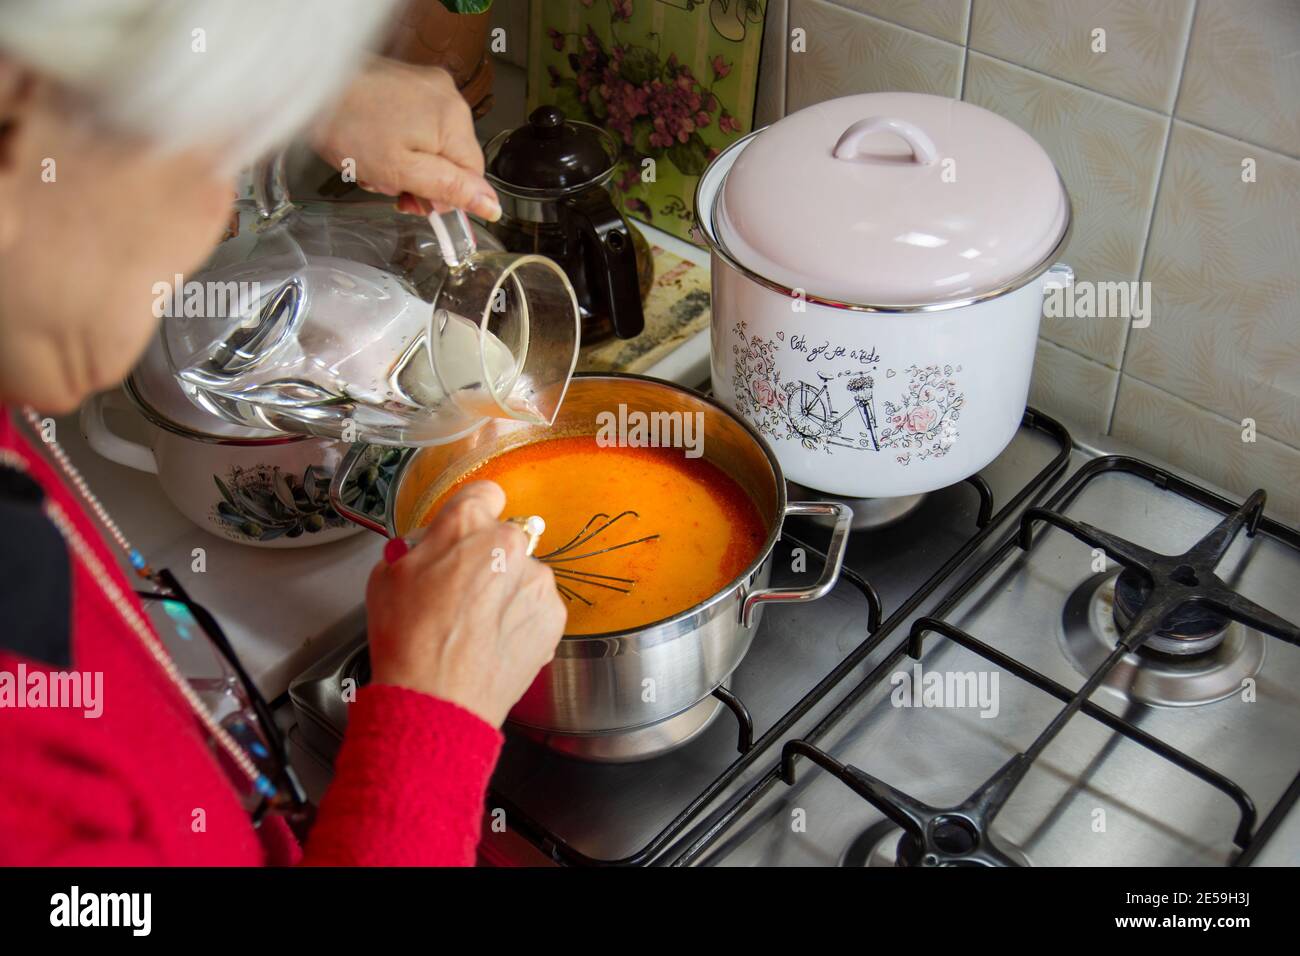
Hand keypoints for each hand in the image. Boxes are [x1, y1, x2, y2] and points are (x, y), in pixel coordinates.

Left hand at [312, 57, 500, 221]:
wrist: (311, 86)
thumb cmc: (348, 125)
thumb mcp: (403, 172)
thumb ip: (451, 189)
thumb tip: (492, 205)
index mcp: (454, 120)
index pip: (472, 176)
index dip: (445, 197)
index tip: (414, 203)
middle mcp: (449, 97)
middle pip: (452, 159)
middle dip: (422, 179)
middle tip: (389, 185)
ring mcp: (429, 86)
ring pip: (434, 145)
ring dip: (408, 163)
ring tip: (375, 163)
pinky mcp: (410, 83)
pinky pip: (419, 124)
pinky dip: (400, 141)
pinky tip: (377, 143)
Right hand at [364, 481, 566, 727]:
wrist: (438, 701)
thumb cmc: (409, 641)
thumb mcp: (387, 576)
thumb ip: (419, 546)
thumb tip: (430, 546)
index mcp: (468, 524)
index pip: (485, 492)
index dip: (471, 513)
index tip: (465, 532)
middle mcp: (512, 544)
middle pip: (505, 537)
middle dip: (487, 557)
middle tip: (460, 592)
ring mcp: (538, 581)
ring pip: (523, 573)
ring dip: (507, 590)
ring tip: (476, 627)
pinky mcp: (554, 615)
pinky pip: (537, 605)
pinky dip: (521, 619)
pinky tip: (493, 641)